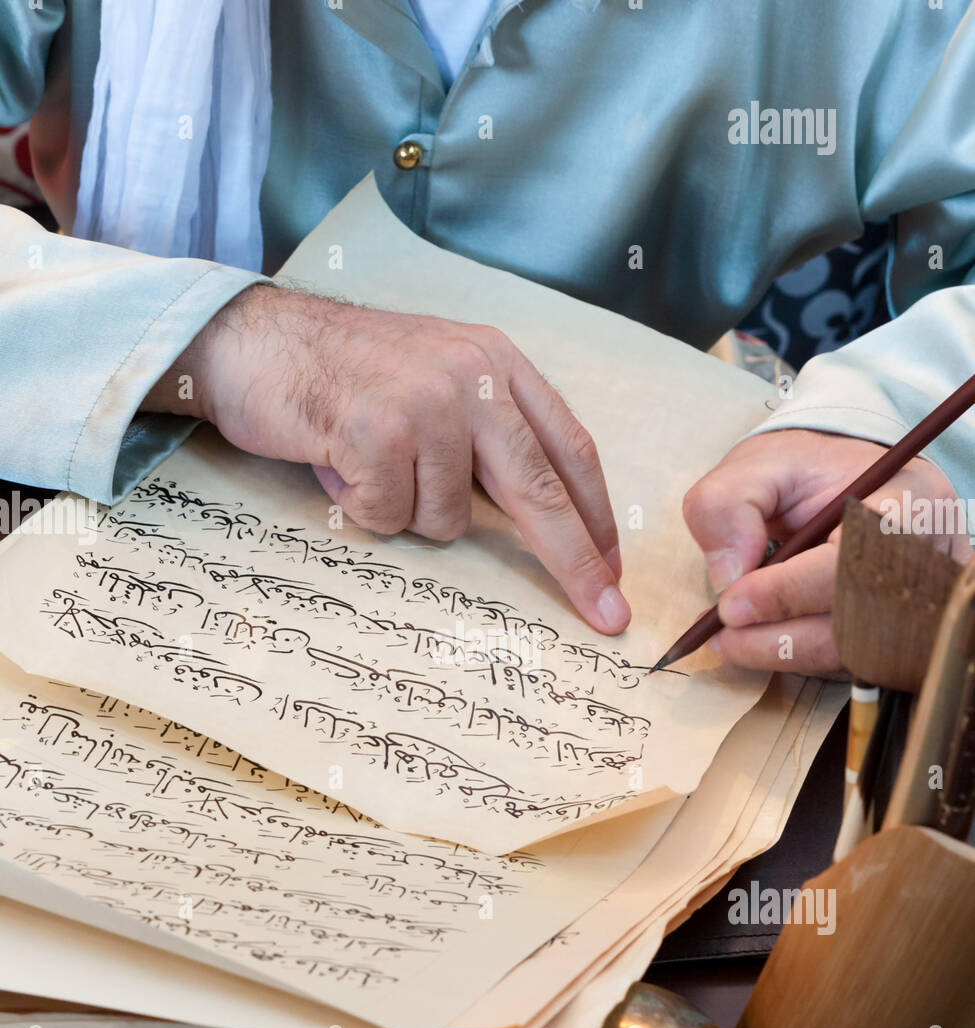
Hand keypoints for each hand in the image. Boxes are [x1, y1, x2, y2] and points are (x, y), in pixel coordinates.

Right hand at [143, 284, 628, 633]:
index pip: (569, 449)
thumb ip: (488, 434)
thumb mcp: (435, 382)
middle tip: (608, 614)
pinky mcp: (378, 430)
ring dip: (404, 511)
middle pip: (540, 492)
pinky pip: (390, 516)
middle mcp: (473, 376)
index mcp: (498, 363)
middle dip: (574, 563)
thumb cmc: (343, 375)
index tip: (612, 569)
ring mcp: (426, 402)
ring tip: (366, 467)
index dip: (595, 517)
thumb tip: (540, 519)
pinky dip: (360, 507)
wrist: (251, 340)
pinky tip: (338, 465)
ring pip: (448, 519)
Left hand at [682, 429, 971, 675]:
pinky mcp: (902, 636)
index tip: (731, 604)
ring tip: (733, 641)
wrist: (842, 486)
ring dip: (785, 655)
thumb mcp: (760, 465)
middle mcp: (925, 558)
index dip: (788, 591)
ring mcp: (919, 603)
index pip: (855, 559)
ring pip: (853, 654)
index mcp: (905, 502)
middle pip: (858, 619)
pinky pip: (850, 666)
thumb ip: (730, 503)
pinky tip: (763, 643)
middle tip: (724, 635)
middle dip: (781, 636)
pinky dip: (800, 660)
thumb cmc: (805, 474)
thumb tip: (728, 575)